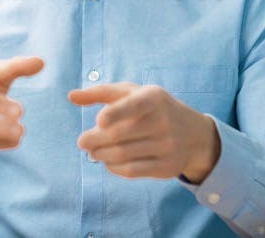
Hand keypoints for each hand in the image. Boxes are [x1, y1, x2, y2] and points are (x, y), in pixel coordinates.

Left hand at [69, 83, 220, 182]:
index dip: (114, 113)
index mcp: (153, 97)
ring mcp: (167, 146)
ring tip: (93, 152)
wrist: (192, 134)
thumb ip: (100, 93)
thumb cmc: (151, 108)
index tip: (99, 121)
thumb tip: (71, 96)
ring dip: (101, 155)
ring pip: (122, 155)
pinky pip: (132, 171)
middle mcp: (163, 121)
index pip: (133, 105)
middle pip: (119, 135)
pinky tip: (108, 162)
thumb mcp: (131, 93)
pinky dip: (114, 167)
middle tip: (83, 142)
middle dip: (94, 140)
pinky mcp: (167, 167)